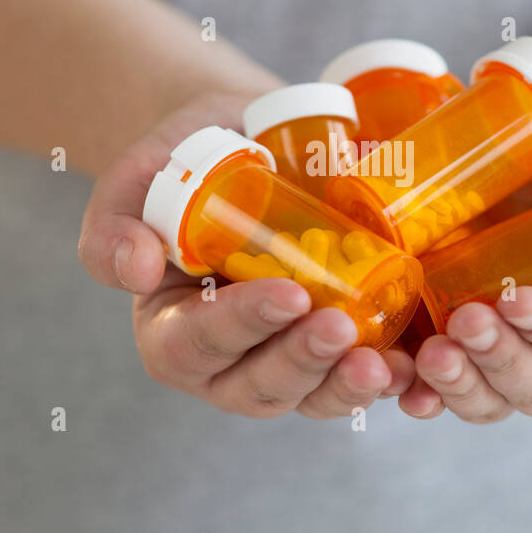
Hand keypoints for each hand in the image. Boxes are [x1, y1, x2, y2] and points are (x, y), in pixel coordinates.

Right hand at [78, 92, 414, 417]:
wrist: (251, 136)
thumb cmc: (188, 158)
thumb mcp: (138, 176)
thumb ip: (114, 220)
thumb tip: (134, 272)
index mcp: (172, 328)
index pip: (195, 345)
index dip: (240, 327)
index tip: (286, 294)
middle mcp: (229, 360)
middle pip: (259, 386)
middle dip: (302, 363)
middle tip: (339, 327)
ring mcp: (288, 359)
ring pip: (313, 396)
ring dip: (348, 387)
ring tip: (383, 363)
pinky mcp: (339, 348)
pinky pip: (360, 379)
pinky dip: (392, 383)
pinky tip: (417, 366)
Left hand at [399, 92, 531, 421]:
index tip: (520, 299)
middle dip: (501, 364)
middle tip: (464, 324)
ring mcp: (504, 353)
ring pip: (486, 397)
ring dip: (456, 387)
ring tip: (426, 355)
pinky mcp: (452, 340)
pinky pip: (434, 384)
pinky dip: (411, 390)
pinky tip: (390, 379)